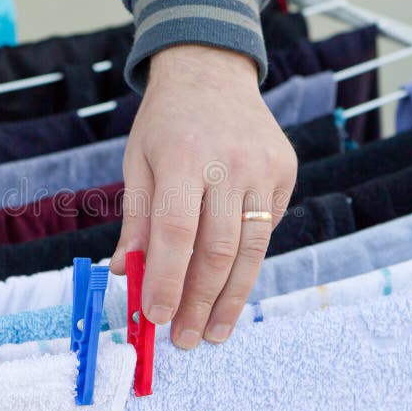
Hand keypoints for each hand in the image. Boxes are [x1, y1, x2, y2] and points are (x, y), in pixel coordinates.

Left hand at [110, 45, 297, 348]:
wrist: (212, 72)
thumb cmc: (166, 122)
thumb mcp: (138, 161)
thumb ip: (136, 219)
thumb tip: (126, 273)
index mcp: (183, 156)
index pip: (175, 232)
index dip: (165, 279)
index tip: (154, 317)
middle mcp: (229, 162)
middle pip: (218, 248)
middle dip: (199, 301)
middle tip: (184, 338)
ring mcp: (264, 167)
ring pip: (252, 248)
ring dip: (232, 298)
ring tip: (213, 331)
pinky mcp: (285, 171)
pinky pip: (268, 229)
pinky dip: (248, 261)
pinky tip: (231, 283)